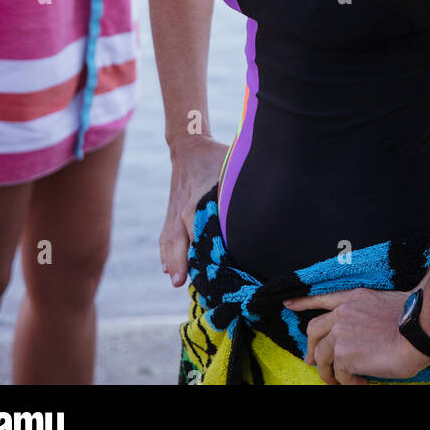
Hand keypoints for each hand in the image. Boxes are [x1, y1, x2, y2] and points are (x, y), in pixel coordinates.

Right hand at [159, 137, 229, 287]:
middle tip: (182, 281)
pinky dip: (166, 253)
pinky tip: (167, 269)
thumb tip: (264, 202)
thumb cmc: (216, 158)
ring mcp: (175, 211)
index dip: (202, 243)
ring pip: (170, 240)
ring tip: (177, 281)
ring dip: (173, 260)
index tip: (209, 263)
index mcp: (198, 197)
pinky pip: (165, 236)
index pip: (198, 224)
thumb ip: (240, 185)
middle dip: (181, 259)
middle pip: (180, 236)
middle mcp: (184, 207)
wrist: (189, 148)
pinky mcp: (171, 214)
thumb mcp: (230, 165)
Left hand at [284, 289, 429, 384]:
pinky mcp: (344, 354)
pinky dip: (349, 383)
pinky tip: (362, 383)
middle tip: (313, 362)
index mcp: (353, 297)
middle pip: (313, 330)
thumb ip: (363, 314)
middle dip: (311, 349)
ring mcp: (341, 332)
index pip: (322, 298)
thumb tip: (357, 335)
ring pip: (322, 357)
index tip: (288, 304)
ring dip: (330, 373)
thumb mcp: (383, 304)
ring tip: (343, 382)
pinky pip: (339, 374)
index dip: (303, 302)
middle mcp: (343, 312)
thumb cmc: (412, 320)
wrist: (419, 330)